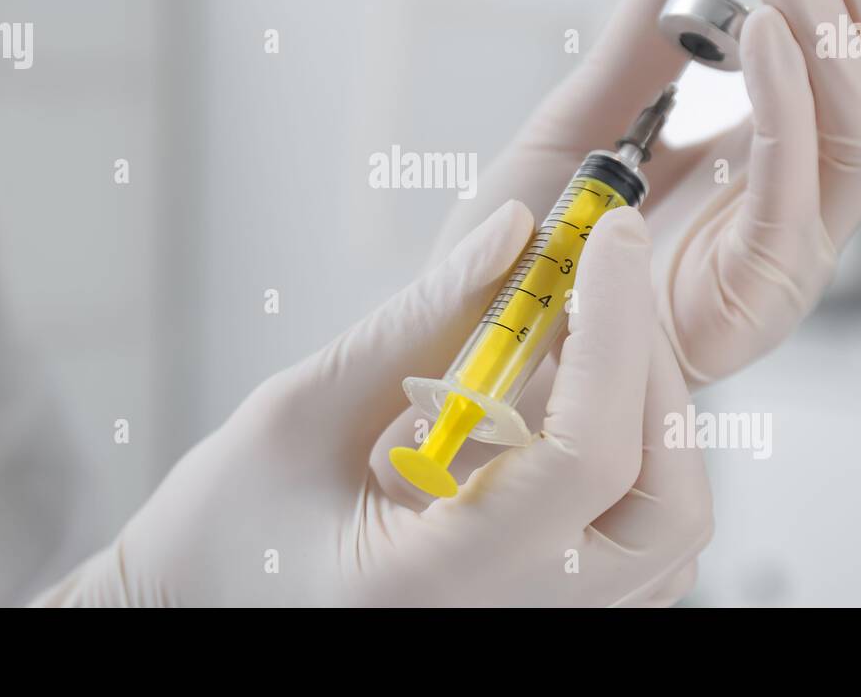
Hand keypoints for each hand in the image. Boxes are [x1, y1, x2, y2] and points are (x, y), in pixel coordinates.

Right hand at [40, 202, 711, 605]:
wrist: (192, 611)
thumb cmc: (217, 534)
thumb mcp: (299, 412)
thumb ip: (418, 322)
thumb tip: (514, 234)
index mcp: (435, 581)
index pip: (586, 461)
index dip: (614, 331)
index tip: (606, 238)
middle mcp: (506, 621)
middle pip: (667, 513)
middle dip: (651, 374)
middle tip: (601, 279)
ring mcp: (527, 625)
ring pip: (668, 536)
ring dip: (650, 415)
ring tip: (585, 330)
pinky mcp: (534, 611)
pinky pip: (632, 550)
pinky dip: (630, 459)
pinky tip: (569, 398)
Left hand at [425, 0, 860, 386]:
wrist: (471, 359)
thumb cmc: (524, 251)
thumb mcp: (583, 117)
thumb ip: (642, 29)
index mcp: (761, 167)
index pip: (841, 53)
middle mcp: (789, 206)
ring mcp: (785, 253)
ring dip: (828, 18)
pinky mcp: (756, 295)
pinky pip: (794, 186)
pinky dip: (784, 100)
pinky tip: (758, 26)